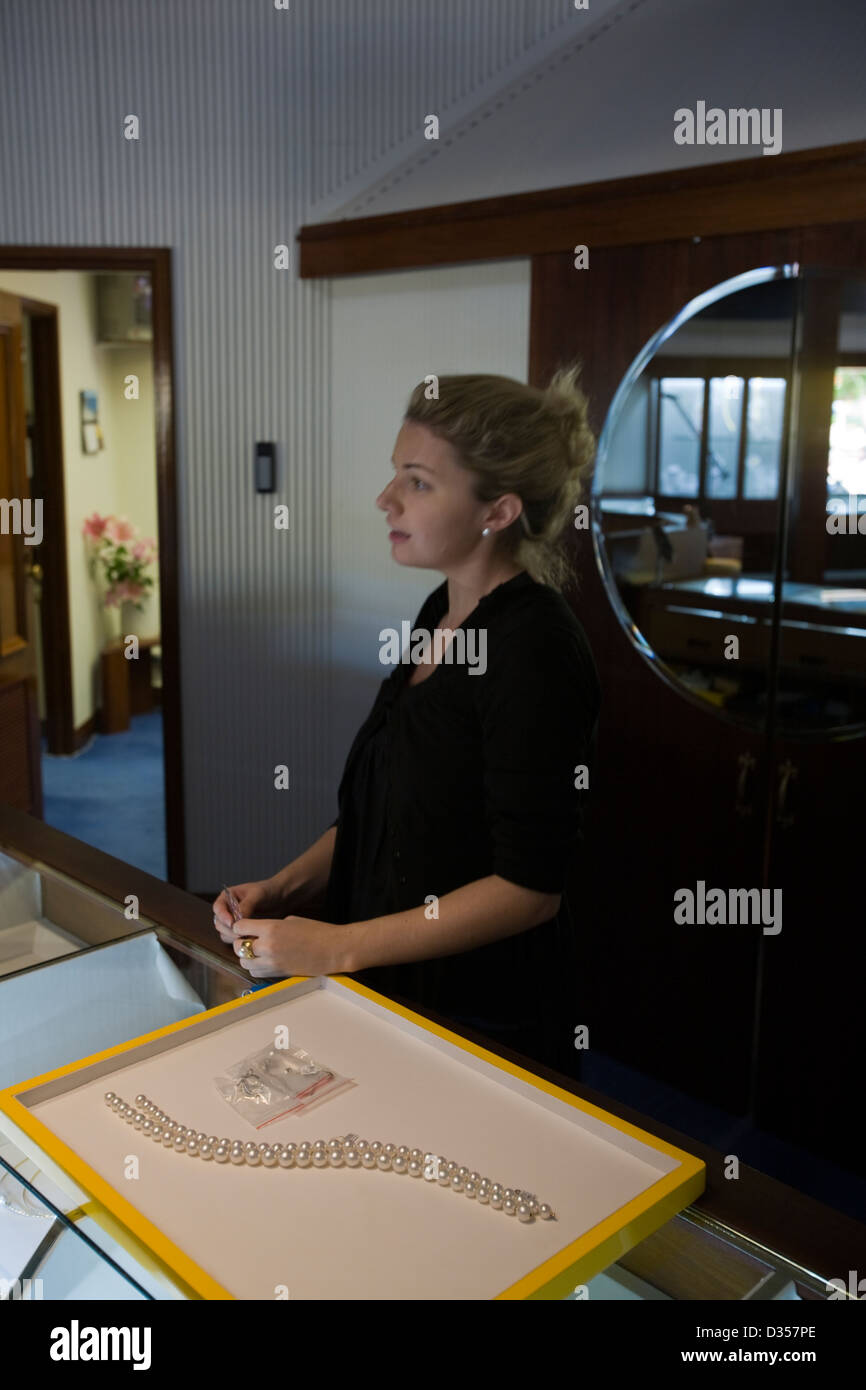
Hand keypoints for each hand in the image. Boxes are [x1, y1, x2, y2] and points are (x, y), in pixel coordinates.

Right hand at [212, 879, 283, 943]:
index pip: (218, 908)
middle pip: (219, 923)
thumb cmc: (267, 890)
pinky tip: (251, 939)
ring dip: (233, 937)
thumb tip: (236, 920)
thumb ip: (246, 905)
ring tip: (247, 936)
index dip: (222, 916)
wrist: (279, 897)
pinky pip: (233, 938)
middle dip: (228, 929)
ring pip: (225, 933)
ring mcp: (232, 921)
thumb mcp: (257, 895)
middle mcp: (227, 909)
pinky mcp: (239, 930)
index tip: (232, 923)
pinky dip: (239, 940)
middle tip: (240, 934)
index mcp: (227, 897)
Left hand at [229, 915, 351, 978]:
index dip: (240, 926)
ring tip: (255, 951)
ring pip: (244, 962)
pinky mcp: (278, 973)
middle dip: (240, 942)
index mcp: (271, 928)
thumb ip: (270, 926)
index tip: (243, 926)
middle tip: (248, 939)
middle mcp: (268, 946)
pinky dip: (255, 967)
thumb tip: (258, 932)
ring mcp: (272, 962)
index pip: (240, 927)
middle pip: (239, 947)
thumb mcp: (291, 920)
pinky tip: (263, 960)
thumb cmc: (317, 931)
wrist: (334, 949)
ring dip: (246, 956)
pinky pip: (255, 972)